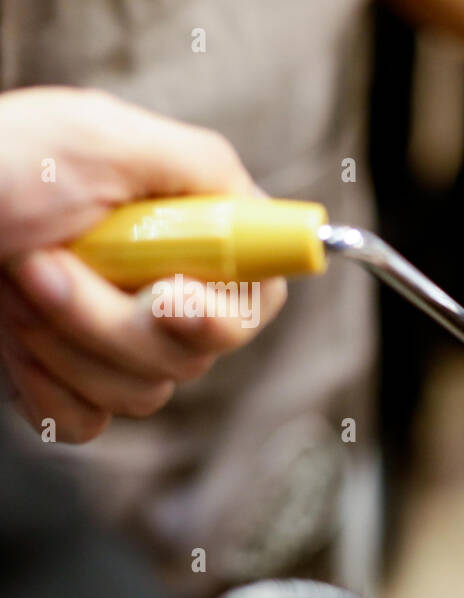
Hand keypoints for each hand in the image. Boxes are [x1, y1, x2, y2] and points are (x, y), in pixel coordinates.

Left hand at [0, 87, 286, 441]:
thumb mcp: (101, 138)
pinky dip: (47, 392)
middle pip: (196, 355)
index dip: (225, 315)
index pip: (260, 298)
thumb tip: (269, 216)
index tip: (169, 298)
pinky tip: (15, 342)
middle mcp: (161, 286)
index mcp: (189, 229)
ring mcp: (115, 339)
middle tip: (45, 263)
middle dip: (112, 321)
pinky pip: (90, 423)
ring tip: (18, 282)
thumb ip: (203, 169)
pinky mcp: (69, 378)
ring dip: (70, 346)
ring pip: (144, 394)